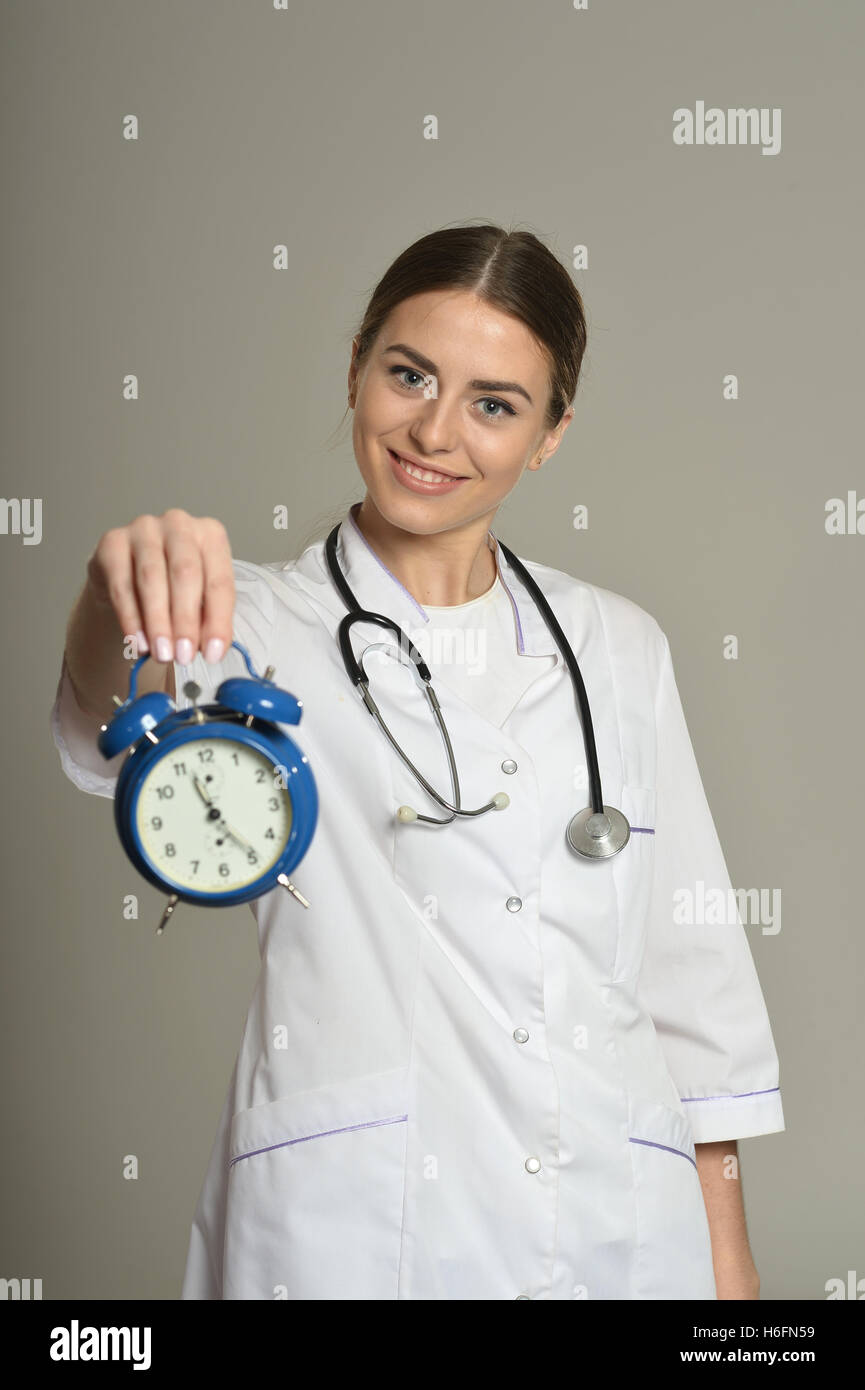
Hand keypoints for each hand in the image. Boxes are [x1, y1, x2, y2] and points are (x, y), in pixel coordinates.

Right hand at [85, 508, 234, 666]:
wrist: (129, 575)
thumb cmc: (173, 586)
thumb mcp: (199, 600)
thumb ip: (208, 621)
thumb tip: (211, 650)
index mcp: (211, 536)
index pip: (219, 582)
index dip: (218, 621)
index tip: (213, 654)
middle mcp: (179, 524)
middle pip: (185, 574)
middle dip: (185, 621)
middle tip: (183, 656)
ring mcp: (144, 528)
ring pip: (151, 578)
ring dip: (157, 622)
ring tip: (161, 653)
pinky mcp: (112, 542)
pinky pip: (121, 584)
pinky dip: (130, 618)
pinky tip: (137, 642)